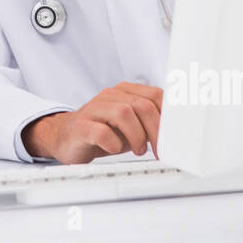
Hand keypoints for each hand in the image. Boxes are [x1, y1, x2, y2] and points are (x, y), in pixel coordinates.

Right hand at [22, 82, 162, 164]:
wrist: (66, 137)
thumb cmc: (103, 132)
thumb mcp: (131, 126)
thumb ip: (151, 124)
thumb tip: (177, 135)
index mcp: (125, 92)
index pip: (156, 95)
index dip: (169, 118)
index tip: (175, 139)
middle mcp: (110, 95)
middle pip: (142, 105)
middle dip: (156, 131)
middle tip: (158, 150)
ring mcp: (94, 109)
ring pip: (124, 113)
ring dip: (137, 136)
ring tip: (138, 150)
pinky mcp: (81, 125)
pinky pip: (101, 131)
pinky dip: (113, 143)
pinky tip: (114, 149)